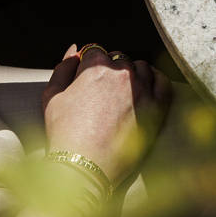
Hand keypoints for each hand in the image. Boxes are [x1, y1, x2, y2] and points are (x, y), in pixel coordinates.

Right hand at [42, 44, 170, 185]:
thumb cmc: (65, 134)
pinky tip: (145, 89)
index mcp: (96, 68)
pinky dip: (155, 80)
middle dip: (110, 70)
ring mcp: (143, 88)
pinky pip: (162, 81)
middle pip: (118, 58)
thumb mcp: (52, 98)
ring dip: (132, 74)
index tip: (87, 78)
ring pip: (141, 67)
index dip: (89, 64)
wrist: (85, 167)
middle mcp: (123, 73)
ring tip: (120, 94)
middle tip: (101, 91)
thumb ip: (63, 68)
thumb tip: (75, 49)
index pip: (95, 51)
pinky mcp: (158, 105)